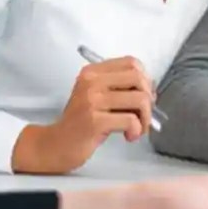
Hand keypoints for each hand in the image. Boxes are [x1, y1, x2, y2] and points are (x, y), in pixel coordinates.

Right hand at [12, 56, 153, 173]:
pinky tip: (128, 136)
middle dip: (148, 99)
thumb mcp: (96, 97)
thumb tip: (151, 92)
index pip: (132, 63)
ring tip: (137, 129)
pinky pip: (131, 120)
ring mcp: (92, 101)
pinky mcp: (95, 121)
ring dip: (145, 118)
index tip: (142, 97)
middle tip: (142, 116)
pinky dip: (136, 130)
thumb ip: (119, 89)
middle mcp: (91, 81)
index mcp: (93, 72)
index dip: (145, 80)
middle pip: (138, 79)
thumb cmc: (81, 123)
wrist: (56, 144)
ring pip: (139, 100)